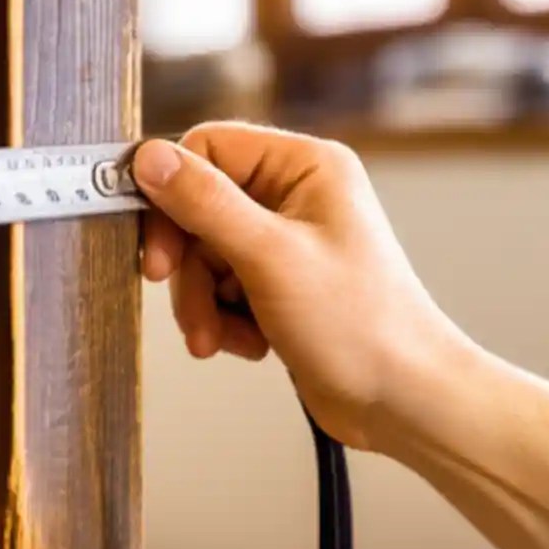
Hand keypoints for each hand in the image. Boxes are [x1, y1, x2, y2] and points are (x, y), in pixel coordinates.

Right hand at [135, 122, 471, 448]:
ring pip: (205, 255)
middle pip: (199, 209)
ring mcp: (288, 242)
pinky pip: (223, 289)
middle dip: (190, 268)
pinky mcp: (280, 285)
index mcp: (305, 166)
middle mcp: (296, 195)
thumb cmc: (359, 324)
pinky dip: (225, 320)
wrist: (401, 399)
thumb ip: (206, 203)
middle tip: (189, 309)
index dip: (173, 195)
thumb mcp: (270, 256)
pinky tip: (250, 345)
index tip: (156, 251)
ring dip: (203, 302)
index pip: (208, 148)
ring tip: (218, 339)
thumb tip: (147, 157)